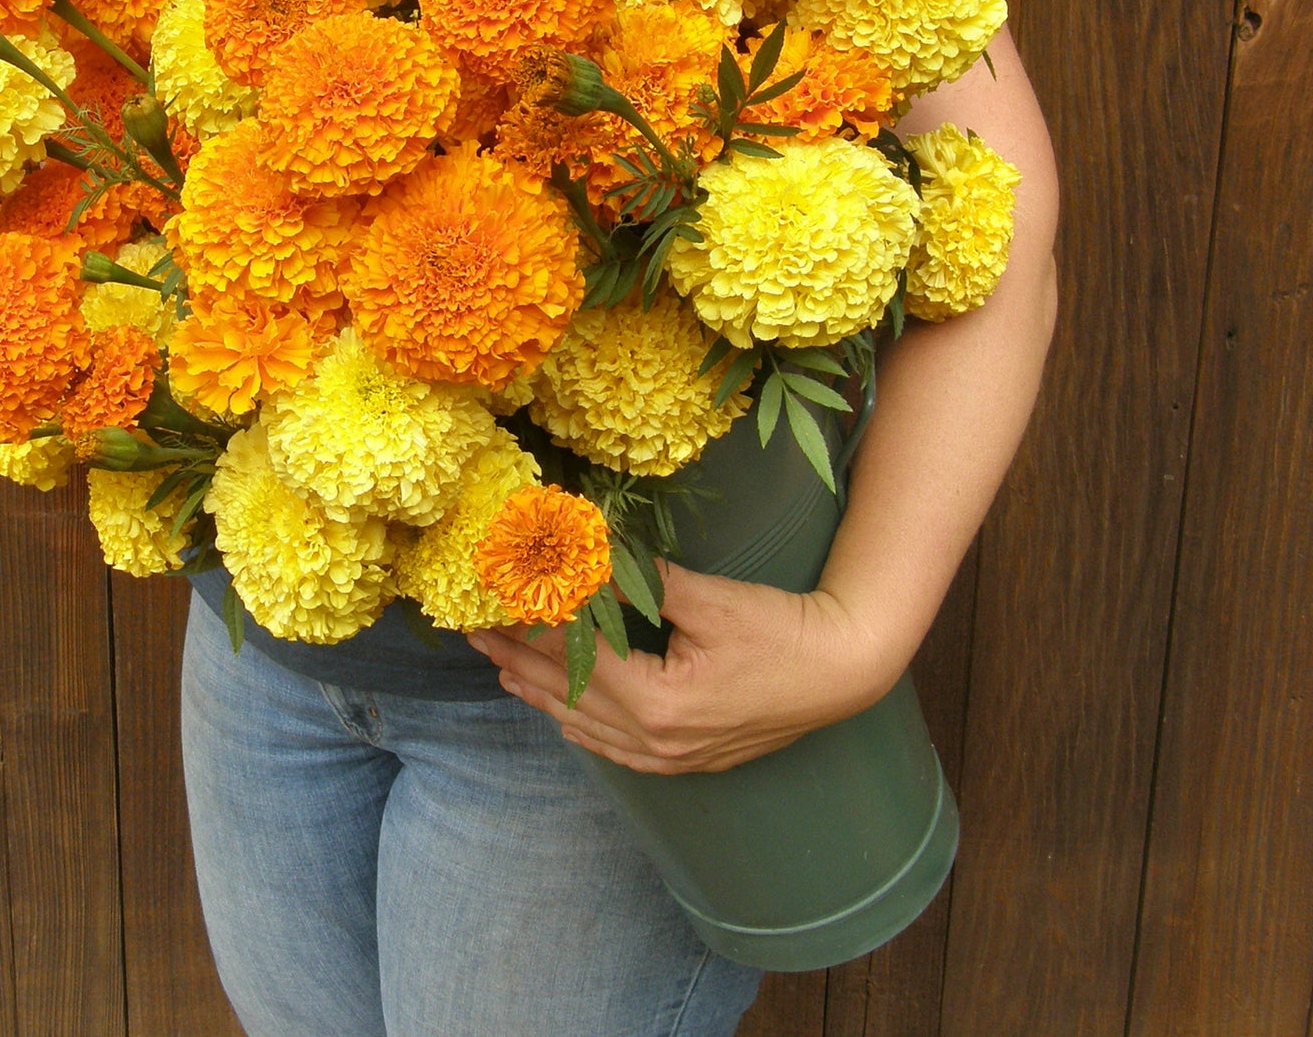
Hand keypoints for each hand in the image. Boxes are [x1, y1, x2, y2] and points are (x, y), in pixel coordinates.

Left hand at [467, 564, 896, 775]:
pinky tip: (562, 716)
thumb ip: (642, 584)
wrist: (844, 672)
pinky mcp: (688, 758)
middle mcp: (656, 741)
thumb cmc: (781, 630)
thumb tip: (585, 559)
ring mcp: (673, 757)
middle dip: (516, 661)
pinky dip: (582, 726)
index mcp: (656, 702)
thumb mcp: (707, 598)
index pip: (573, 659)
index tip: (493, 602)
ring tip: (499, 670)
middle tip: (472, 634)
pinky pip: (616, 748)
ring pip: (586, 728)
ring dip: (540, 696)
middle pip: (568, 697)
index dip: (529, 627)